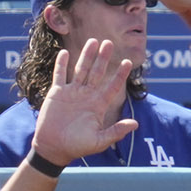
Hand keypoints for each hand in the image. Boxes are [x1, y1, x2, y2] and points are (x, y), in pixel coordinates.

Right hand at [30, 38, 137, 164]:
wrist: (53, 148)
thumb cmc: (77, 147)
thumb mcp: (99, 141)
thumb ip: (116, 131)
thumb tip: (136, 124)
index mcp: (98, 105)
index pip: (112, 86)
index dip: (120, 75)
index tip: (129, 62)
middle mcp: (86, 95)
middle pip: (97, 72)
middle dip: (103, 58)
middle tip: (109, 42)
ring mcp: (72, 92)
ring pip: (81, 70)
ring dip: (86, 56)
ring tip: (93, 41)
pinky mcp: (57, 93)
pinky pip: (59, 75)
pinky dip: (61, 64)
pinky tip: (65, 52)